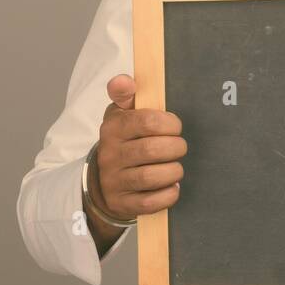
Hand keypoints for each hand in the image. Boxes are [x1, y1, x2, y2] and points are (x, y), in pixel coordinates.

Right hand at [89, 74, 185, 221]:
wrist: (104, 180)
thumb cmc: (123, 140)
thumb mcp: (120, 114)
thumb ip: (125, 93)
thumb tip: (123, 80)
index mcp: (112, 128)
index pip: (146, 121)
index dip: (169, 124)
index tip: (175, 126)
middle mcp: (110, 154)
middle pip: (151, 150)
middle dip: (175, 148)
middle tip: (179, 147)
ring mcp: (114, 181)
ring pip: (150, 177)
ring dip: (172, 172)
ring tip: (176, 167)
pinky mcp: (122, 203)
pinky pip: (149, 203)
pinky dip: (167, 195)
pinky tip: (172, 187)